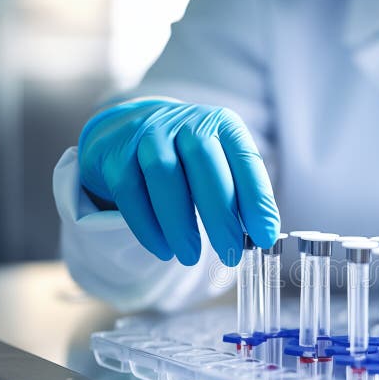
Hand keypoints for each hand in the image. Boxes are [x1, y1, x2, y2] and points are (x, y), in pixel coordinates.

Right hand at [78, 99, 279, 265]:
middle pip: (204, 164)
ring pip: (163, 176)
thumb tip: (261, 236)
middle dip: (220, 215)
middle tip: (230, 253)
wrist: (130, 130)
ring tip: (191, 257)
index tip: (265, 236)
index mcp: (221, 124)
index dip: (257, 200)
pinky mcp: (114, 153)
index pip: (245, 160)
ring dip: (180, 224)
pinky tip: (163, 249)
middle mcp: (185, 121)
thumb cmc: (188, 158)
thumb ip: (241, 194)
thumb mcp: (221, 164)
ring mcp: (146, 133)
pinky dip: (147, 226)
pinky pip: (129, 192)